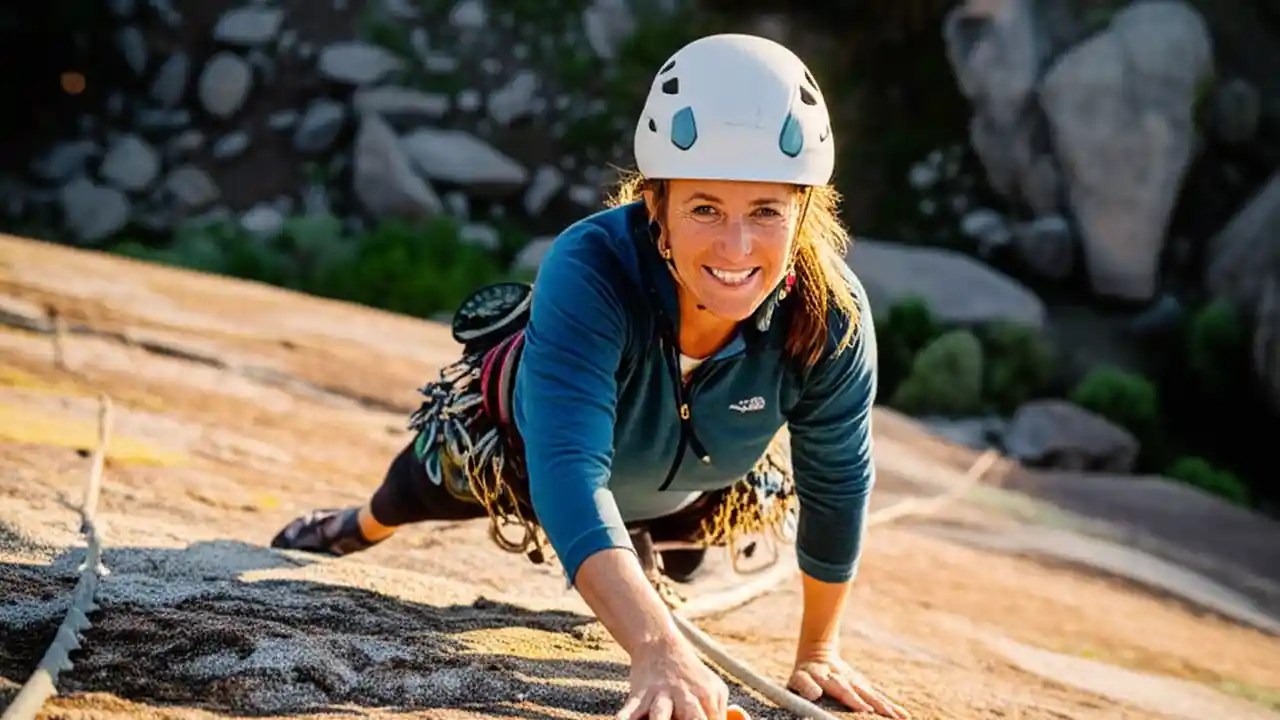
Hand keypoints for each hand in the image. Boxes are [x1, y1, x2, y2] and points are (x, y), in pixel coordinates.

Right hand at [617, 636, 728, 719]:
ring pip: (661, 715)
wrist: (659, 645)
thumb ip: (720, 713)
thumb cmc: (690, 676)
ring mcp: (661, 695)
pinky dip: (625, 719)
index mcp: (708, 697)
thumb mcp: (714, 689)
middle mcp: (686, 697)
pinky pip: (629, 712)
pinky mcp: (638, 695)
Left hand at [788, 648, 909, 718]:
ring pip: (871, 694)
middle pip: (859, 691)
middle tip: (882, 714)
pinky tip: (903, 716)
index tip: (865, 708)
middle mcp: (844, 679)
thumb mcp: (799, 678)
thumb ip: (805, 685)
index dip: (852, 697)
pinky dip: (891, 706)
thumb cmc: (805, 675)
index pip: (839, 687)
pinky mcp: (864, 687)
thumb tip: (814, 694)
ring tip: (897, 718)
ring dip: (884, 706)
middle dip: (871, 703)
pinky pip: (878, 697)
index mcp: (826, 677)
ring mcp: (856, 682)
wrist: (819, 654)